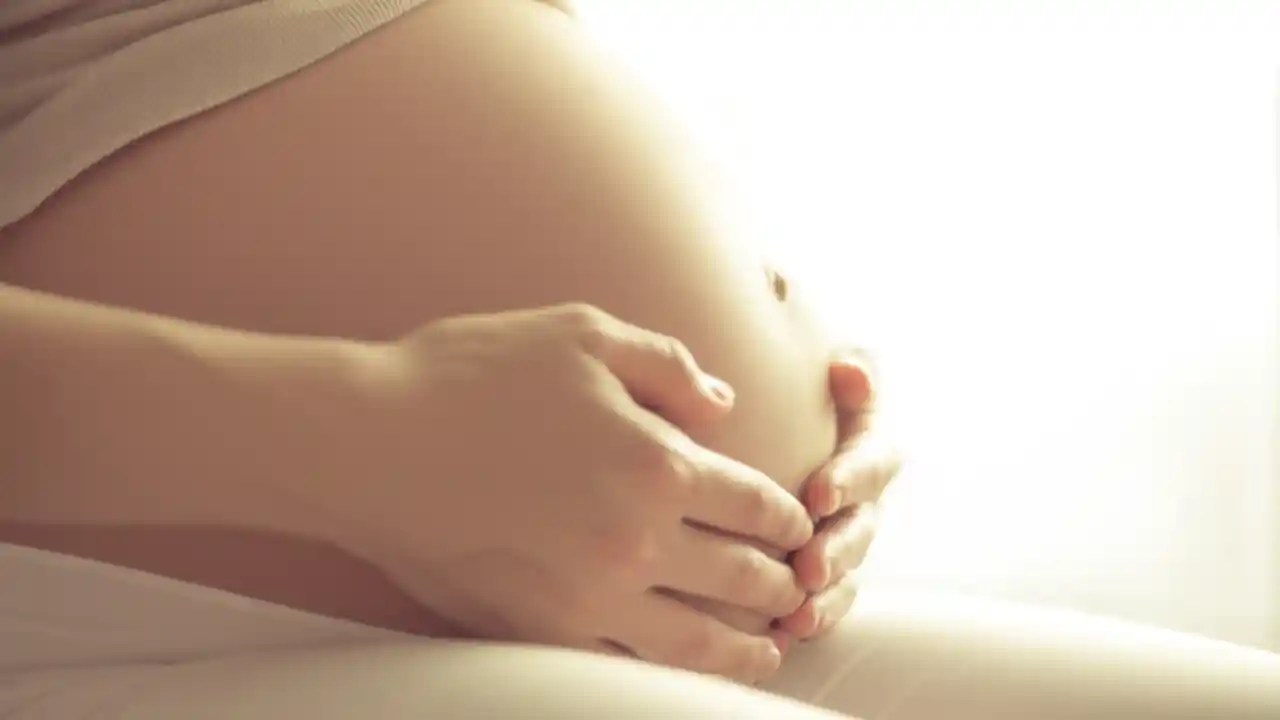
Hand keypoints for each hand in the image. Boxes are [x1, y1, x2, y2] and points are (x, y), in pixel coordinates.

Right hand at [319, 303, 811, 683]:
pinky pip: (624, 665)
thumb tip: (723, 404)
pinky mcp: (540, 627)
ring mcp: (590, 593)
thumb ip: (667, 364)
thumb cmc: (472, 374)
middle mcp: (637, 538)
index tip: (800, 527)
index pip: (755, 504)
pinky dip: (667, 675)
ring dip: (744, 648)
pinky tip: (680, 671)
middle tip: (799, 589)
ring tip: (768, 650)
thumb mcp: (580, 335)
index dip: (789, 519)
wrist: (370, 441)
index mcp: (658, 462)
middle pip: (740, 577)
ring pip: (695, 641)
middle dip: (781, 584)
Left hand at [775, 351, 901, 641]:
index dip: (850, 479)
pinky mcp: (817, 573)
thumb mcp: (839, 366)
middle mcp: (861, 500)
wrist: (770, 417)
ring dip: (825, 599)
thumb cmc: (802, 384)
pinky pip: (822, 604)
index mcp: (868, 447)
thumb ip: (853, 366)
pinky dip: (806, 623)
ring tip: (796, 618)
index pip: (872, 463)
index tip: (819, 493)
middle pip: (859, 530)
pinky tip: (778, 642)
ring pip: (843, 576)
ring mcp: (841, 540)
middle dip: (837, 551)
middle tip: (808, 567)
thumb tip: (850, 372)